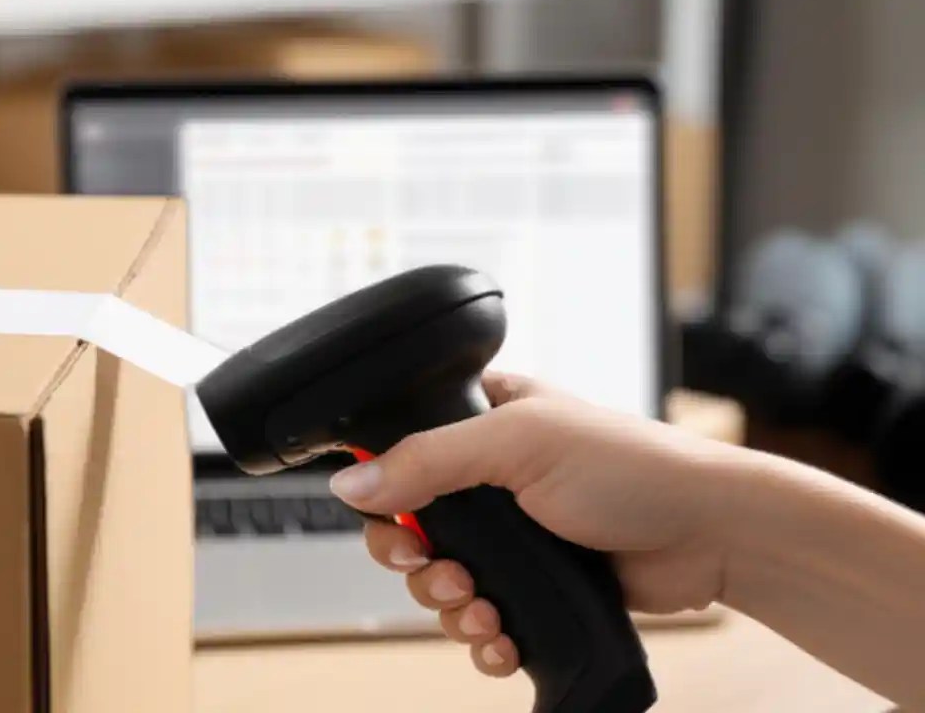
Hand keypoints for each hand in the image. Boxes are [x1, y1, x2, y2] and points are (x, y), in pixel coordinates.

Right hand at [329, 373, 738, 677]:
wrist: (712, 534)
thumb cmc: (634, 465)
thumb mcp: (518, 444)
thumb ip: (428, 460)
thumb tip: (351, 481)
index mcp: (482, 423)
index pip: (399, 458)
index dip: (386, 501)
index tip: (400, 531)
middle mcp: (490, 479)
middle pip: (411, 534)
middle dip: (421, 570)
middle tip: (451, 578)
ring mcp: (514, 537)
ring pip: (443, 586)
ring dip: (454, 611)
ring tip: (487, 614)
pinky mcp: (537, 586)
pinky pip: (484, 623)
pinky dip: (484, 641)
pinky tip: (502, 642)